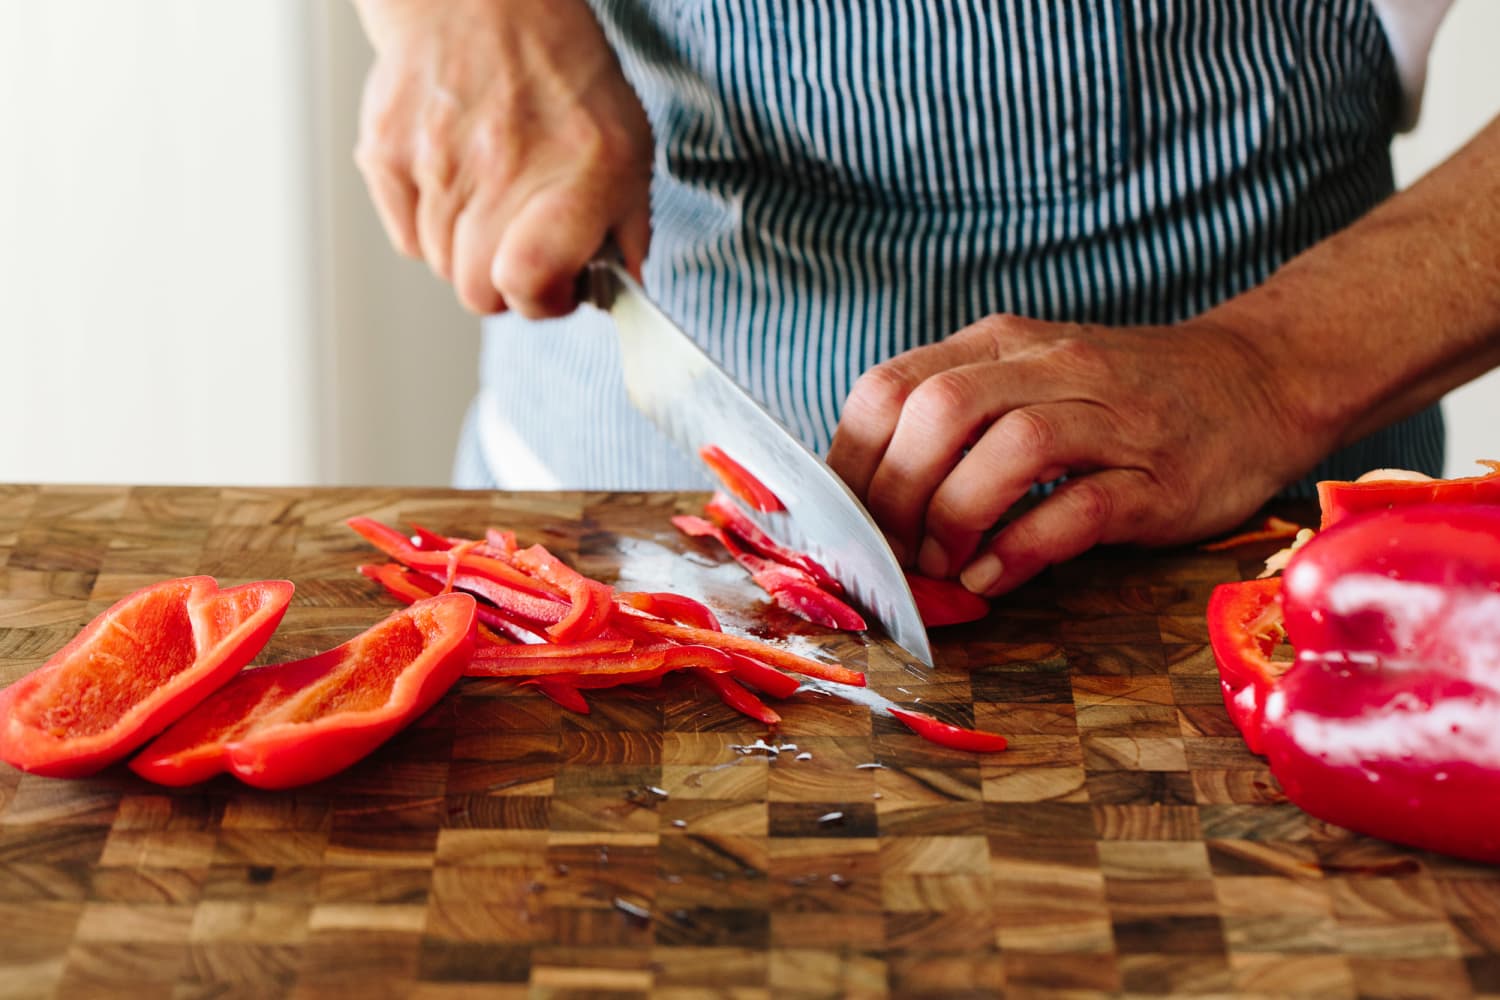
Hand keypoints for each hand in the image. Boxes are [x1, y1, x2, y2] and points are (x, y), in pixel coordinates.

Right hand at [350, 0, 652, 315]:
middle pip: (478, 292)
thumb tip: (624, 286)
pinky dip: (430, 226)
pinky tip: (456, 183)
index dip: (544, 301)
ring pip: (441, 266)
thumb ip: (630, 225)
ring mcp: (435, 164)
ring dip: (468, 251)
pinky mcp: (386, 153)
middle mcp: (501, 170)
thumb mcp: (626, 141)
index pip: (529, 284)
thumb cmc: (559, 68)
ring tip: (491, 200)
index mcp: (574, 174)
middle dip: (504, 284)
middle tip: (521, 252)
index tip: (557, 290)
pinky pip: (406, 236)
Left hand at [827, 314, 1325, 595]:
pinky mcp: (1158, 478)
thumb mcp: (1030, 381)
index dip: (850, 463)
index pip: (889, 387)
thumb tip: (869, 502)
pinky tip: (990, 581)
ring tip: (938, 567)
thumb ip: (957, 425)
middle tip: (887, 555)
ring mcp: (1110, 418)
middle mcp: (1051, 367)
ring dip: (951, 518)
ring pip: (1006, 449)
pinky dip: (1018, 551)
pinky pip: (1076, 509)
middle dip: (893, 495)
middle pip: (935, 412)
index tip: (842, 522)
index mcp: (1001, 345)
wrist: (1260, 381)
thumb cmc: (1124, 398)